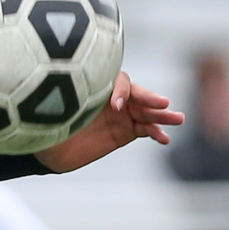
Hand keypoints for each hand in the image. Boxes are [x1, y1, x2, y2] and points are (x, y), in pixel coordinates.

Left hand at [35, 72, 184, 173]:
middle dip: (150, 99)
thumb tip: (84, 106)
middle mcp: (114, 97)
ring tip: (178, 119)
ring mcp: (122, 114)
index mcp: (100, 85)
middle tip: (163, 103)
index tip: (114, 107)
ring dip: (162, 116)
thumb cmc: (53, 123)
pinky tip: (165, 139)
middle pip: (137, 95)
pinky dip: (156, 133)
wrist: (50, 148)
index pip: (119, 81)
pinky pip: (145, 129)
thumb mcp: (61, 111)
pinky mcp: (126, 131)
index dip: (119, 92)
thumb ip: (75, 105)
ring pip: (146, 112)